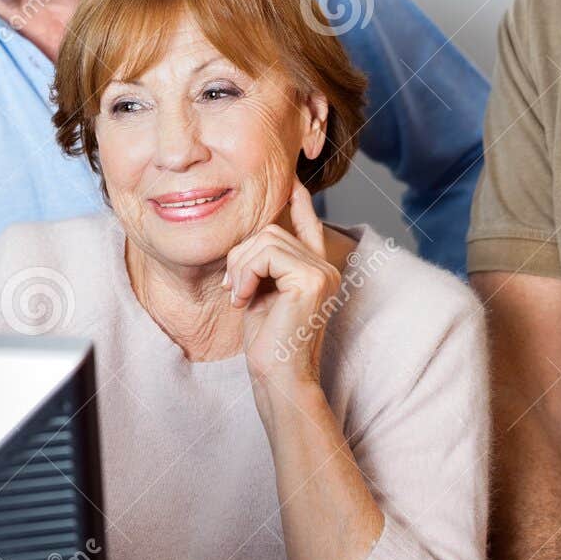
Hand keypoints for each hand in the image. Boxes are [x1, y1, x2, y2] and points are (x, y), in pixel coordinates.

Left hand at [225, 179, 340, 386]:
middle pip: (271, 228)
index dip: (298, 199)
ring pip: (266, 238)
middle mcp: (325, 266)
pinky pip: (266, 254)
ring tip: (239, 295)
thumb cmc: (268, 342)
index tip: (291, 181)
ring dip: (240, 266)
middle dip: (241, 254)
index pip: (308, 221)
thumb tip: (251, 235)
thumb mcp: (260, 292)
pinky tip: (243, 298)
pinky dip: (245, 273)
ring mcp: (321, 272)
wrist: (278, 378)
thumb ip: (263, 263)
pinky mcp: (311, 280)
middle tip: (235, 288)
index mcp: (315, 268)